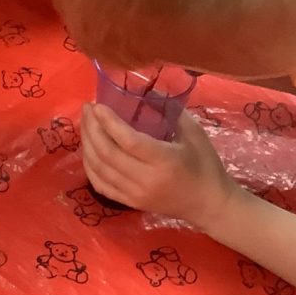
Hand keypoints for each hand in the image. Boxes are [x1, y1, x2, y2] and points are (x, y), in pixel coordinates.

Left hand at [80, 104, 238, 228]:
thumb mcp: (195, 133)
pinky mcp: (130, 203)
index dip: (109, 122)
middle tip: (87, 108)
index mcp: (164, 161)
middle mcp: (146, 180)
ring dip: (87, 144)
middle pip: (108, 153)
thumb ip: (171, 111)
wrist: (210, 205)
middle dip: (92, 128)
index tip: (97, 105)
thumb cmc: (205, 165)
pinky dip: (89, 166)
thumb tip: (146, 90)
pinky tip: (87, 149)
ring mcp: (135, 195)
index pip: (128, 141)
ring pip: (99, 169)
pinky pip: (100, 184)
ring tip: (85, 123)